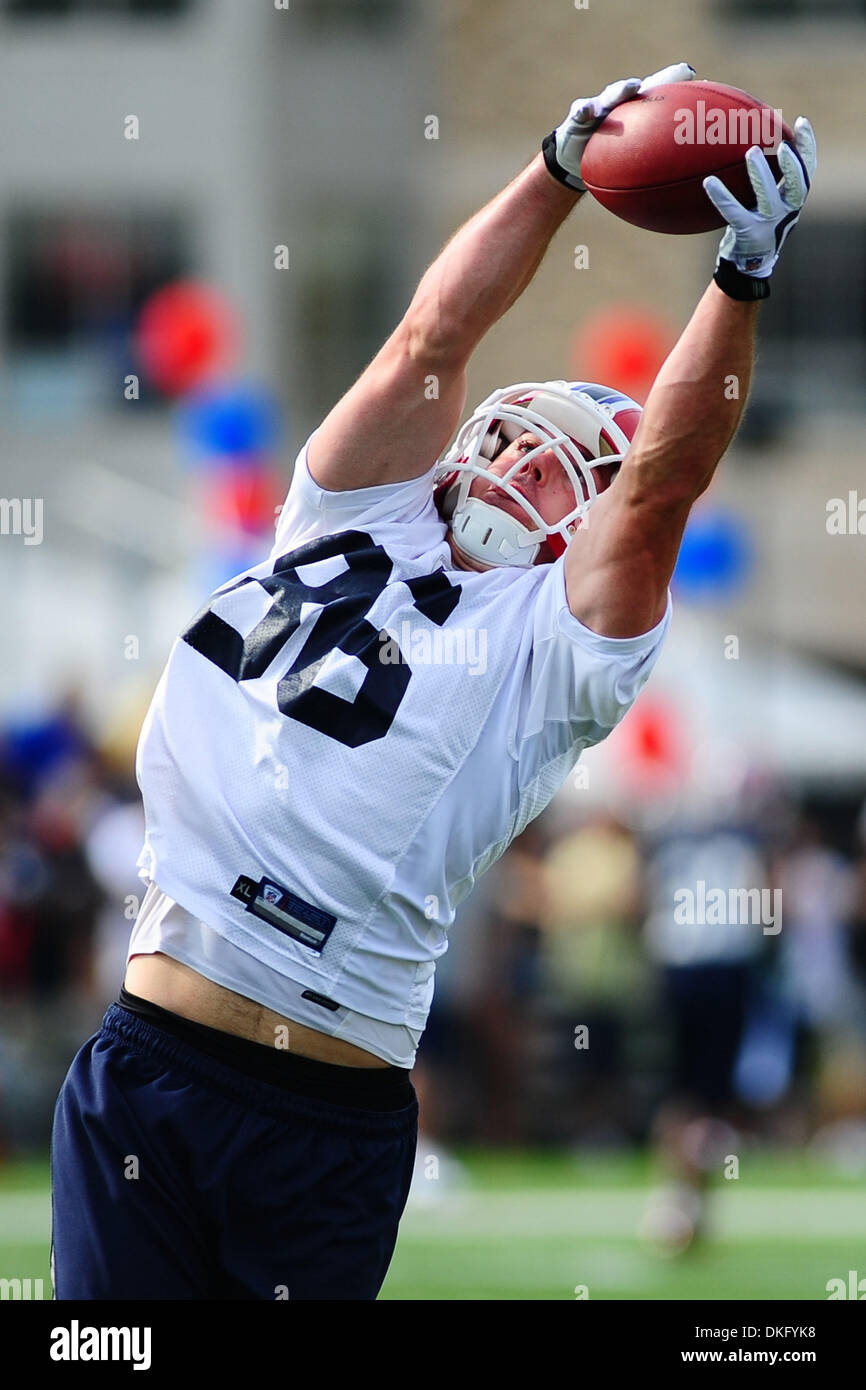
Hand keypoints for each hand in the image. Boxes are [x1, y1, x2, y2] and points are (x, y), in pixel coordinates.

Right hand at [542, 61, 696, 192]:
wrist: (574, 158)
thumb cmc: (607, 156)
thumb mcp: (629, 162)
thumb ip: (650, 162)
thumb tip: (682, 183)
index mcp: (636, 112)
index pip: (662, 95)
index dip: (679, 84)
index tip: (696, 76)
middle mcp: (621, 105)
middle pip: (645, 90)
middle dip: (663, 78)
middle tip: (682, 72)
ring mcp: (599, 108)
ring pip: (611, 96)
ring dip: (622, 90)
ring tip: (632, 86)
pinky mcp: (578, 118)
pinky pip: (579, 114)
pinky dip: (583, 111)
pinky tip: (585, 112)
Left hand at [703, 116, 816, 279]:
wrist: (747, 266)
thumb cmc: (753, 226)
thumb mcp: (764, 202)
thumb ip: (765, 178)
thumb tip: (748, 141)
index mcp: (792, 200)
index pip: (807, 170)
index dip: (807, 147)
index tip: (801, 122)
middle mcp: (786, 212)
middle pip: (797, 186)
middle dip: (793, 164)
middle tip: (783, 143)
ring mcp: (768, 225)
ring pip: (768, 199)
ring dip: (762, 175)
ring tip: (752, 152)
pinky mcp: (748, 234)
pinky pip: (734, 213)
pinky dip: (722, 197)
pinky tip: (709, 182)